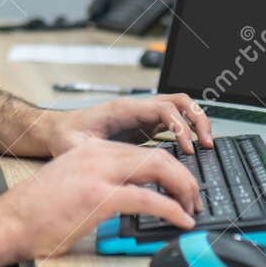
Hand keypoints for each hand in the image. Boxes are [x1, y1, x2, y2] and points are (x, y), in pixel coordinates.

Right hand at [0, 140, 200, 258]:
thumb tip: (129, 202)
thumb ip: (99, 186)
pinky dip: (172, 209)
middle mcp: (96, 156)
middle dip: (183, 176)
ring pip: (159, 168)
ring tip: (192, 208)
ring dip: (183, 189)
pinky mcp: (99, 198)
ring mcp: (98, 175)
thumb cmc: (32, 214)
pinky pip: (149, 199)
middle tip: (194, 198)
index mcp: (90, 152)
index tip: (180, 187)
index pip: (142, 151)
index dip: (169, 168)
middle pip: (156, 154)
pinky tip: (181, 220)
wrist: (6, 223)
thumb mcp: (70, 187)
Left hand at [47, 94, 213, 155]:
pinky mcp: (145, 126)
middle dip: (196, 120)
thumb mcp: (75, 146)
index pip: (162, 108)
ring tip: (206, 145)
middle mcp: (137, 109)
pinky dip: (187, 131)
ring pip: (180, 109)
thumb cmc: (66, 135)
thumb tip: (107, 165)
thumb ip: (92, 153)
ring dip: (196, 123)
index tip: (187, 147)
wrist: (59, 130)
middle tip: (206, 144)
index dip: (179, 126)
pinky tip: (191, 150)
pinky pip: (173, 122)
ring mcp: (143, 116)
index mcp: (124, 110)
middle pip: (178, 102)